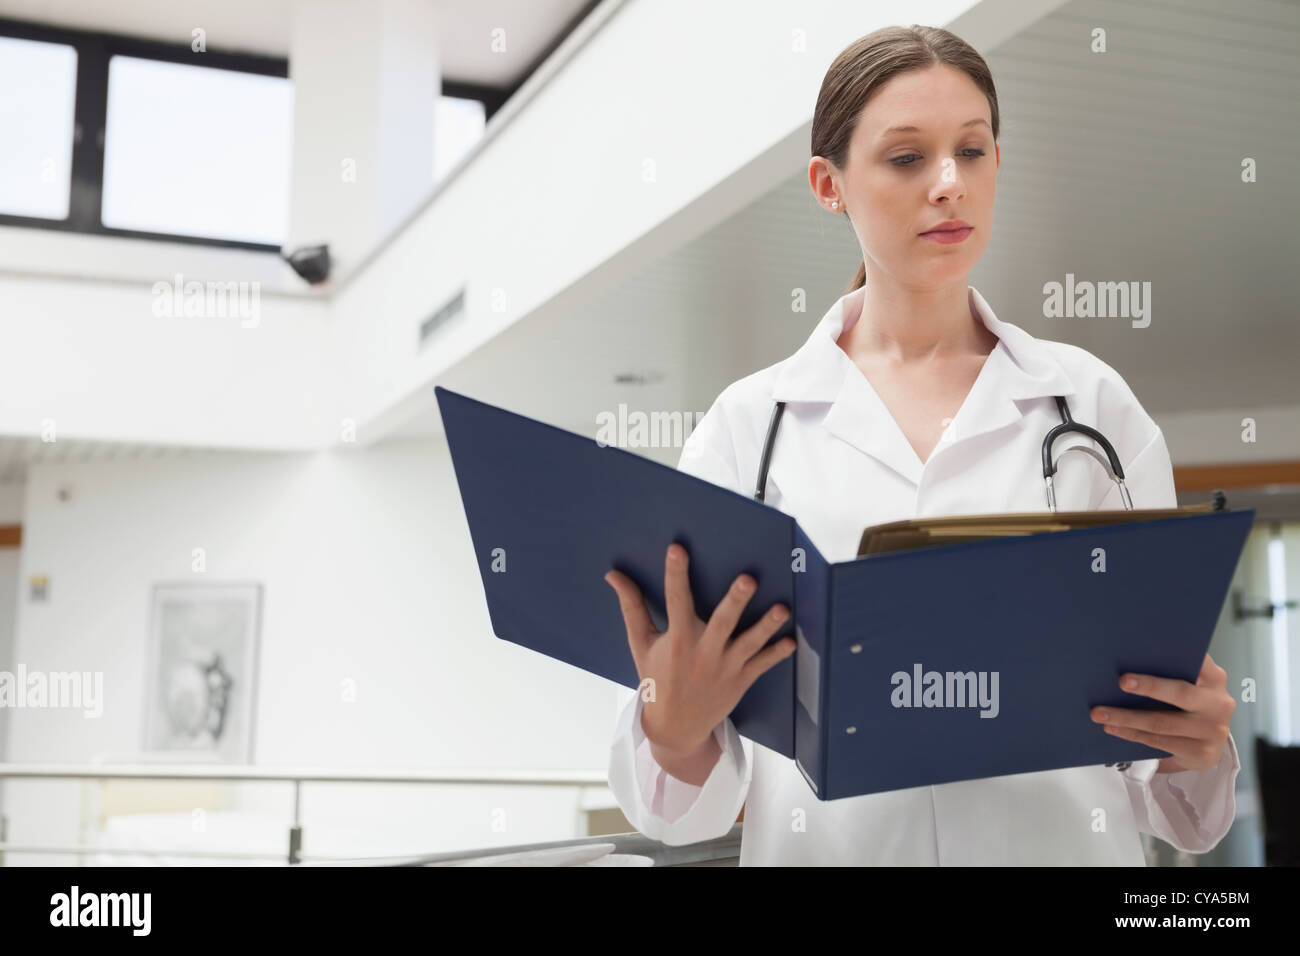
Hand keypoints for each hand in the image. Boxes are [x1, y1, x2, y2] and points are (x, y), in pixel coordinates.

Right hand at [604, 542, 795, 756]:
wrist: (675, 727)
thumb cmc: (657, 679)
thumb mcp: (641, 643)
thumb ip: (632, 607)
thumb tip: (613, 575)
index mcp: (677, 639)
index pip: (675, 600)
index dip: (675, 574)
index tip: (677, 549)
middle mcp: (703, 652)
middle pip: (722, 622)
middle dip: (736, 601)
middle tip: (748, 579)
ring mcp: (725, 667)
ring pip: (749, 643)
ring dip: (766, 626)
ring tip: (782, 609)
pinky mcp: (740, 680)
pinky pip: (762, 665)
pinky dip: (778, 654)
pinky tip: (792, 640)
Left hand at [1090, 653, 1234, 773]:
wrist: (1206, 747)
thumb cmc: (1188, 707)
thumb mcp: (1187, 686)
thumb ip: (1170, 672)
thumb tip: (1126, 658)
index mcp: (1214, 678)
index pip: (1196, 661)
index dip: (1173, 654)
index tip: (1148, 649)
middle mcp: (1218, 703)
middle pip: (1180, 693)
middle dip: (1149, 686)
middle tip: (1122, 681)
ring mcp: (1213, 730)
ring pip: (1162, 722)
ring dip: (1126, 717)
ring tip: (1100, 713)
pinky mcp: (1201, 753)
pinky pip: (1158, 742)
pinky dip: (1131, 734)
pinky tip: (1112, 728)